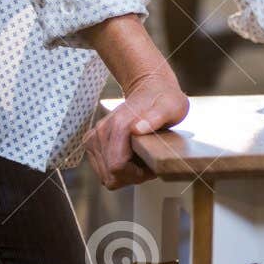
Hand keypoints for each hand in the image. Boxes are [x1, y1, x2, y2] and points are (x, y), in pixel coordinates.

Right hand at [84, 71, 188, 190]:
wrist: (149, 87)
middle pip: (109, 175)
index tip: (150, 167)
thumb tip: (137, 129)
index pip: (117, 168)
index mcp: (119, 126)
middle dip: (130, 176)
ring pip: (104, 175)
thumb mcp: (171, 107)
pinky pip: (101, 168)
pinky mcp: (92, 141)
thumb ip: (156, 117)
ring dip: (124, 173)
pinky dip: (115, 167)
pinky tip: (130, 156)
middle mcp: (102, 132)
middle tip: (147, 163)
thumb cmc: (163, 99)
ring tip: (140, 157)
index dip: (135, 174)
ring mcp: (94, 137)